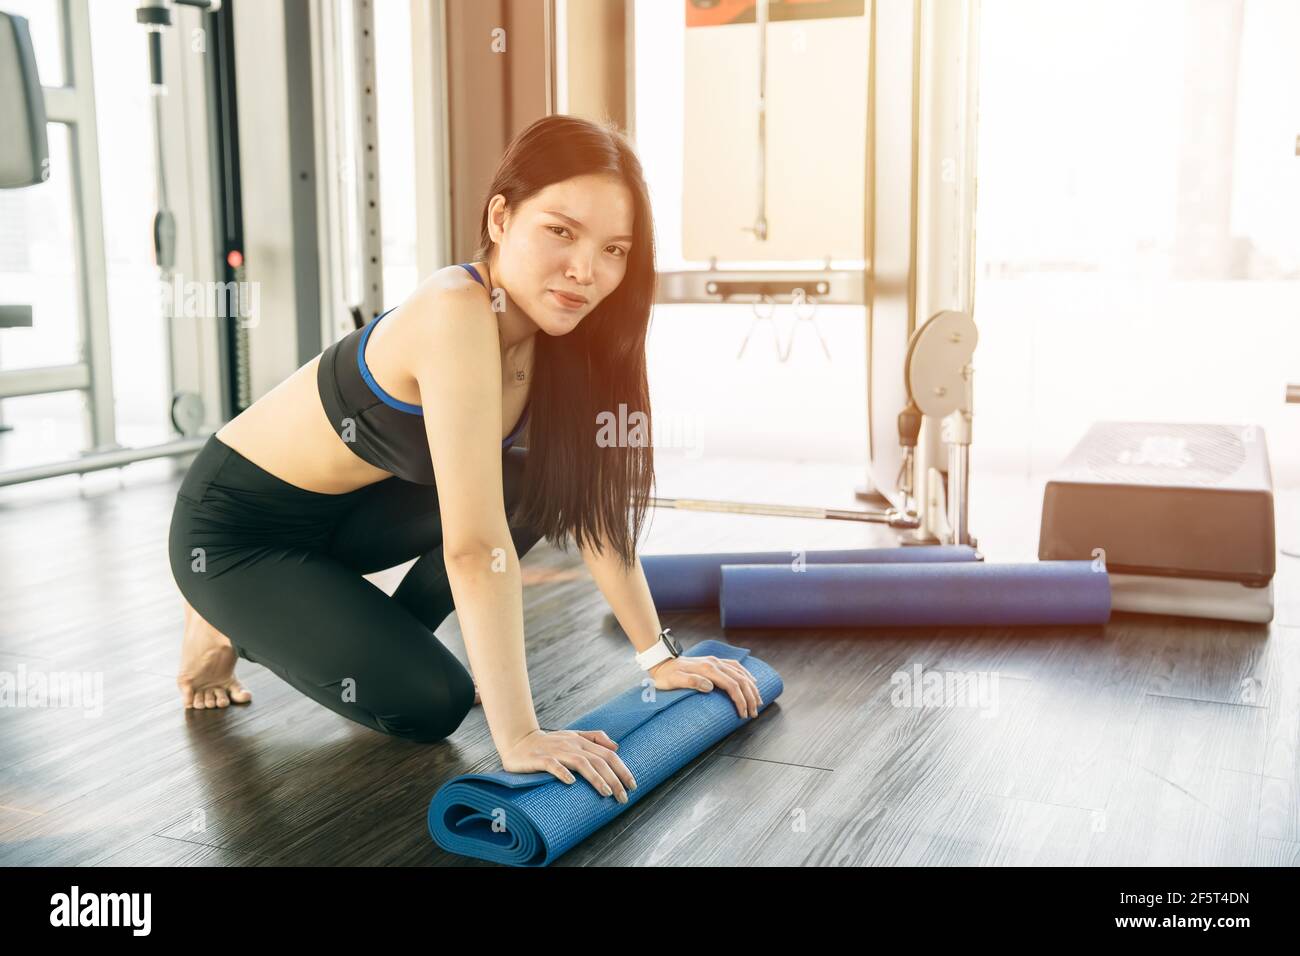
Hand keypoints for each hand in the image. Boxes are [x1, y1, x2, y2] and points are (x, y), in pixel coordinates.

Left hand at [177, 599, 251, 708]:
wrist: (202, 630)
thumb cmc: (221, 636)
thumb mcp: (237, 647)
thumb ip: (247, 652)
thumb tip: (263, 652)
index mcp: (228, 679)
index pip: (237, 693)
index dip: (241, 696)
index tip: (246, 694)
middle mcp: (214, 684)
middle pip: (220, 701)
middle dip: (220, 702)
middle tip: (220, 698)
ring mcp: (199, 685)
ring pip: (203, 703)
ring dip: (206, 703)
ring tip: (206, 696)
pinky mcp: (185, 683)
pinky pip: (187, 699)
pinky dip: (190, 701)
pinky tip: (193, 698)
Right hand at [500, 728, 637, 802]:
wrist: (518, 740)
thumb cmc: (549, 742)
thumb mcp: (573, 735)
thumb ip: (594, 737)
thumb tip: (616, 747)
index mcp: (581, 741)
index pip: (608, 754)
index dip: (622, 769)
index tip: (633, 786)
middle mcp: (572, 744)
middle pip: (598, 760)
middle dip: (614, 779)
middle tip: (624, 797)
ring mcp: (556, 751)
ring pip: (581, 762)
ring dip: (596, 778)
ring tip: (607, 792)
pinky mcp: (540, 759)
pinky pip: (552, 765)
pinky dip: (562, 772)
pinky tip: (571, 783)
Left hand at [650, 655, 760, 718]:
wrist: (661, 662)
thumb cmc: (666, 676)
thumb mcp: (674, 681)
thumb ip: (692, 682)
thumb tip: (710, 687)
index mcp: (708, 669)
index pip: (732, 685)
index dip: (740, 700)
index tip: (743, 714)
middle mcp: (715, 663)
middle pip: (740, 680)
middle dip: (750, 697)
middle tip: (754, 713)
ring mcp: (715, 661)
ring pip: (741, 673)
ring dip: (751, 687)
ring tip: (758, 701)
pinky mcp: (714, 662)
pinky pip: (736, 666)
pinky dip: (746, 674)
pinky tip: (751, 681)